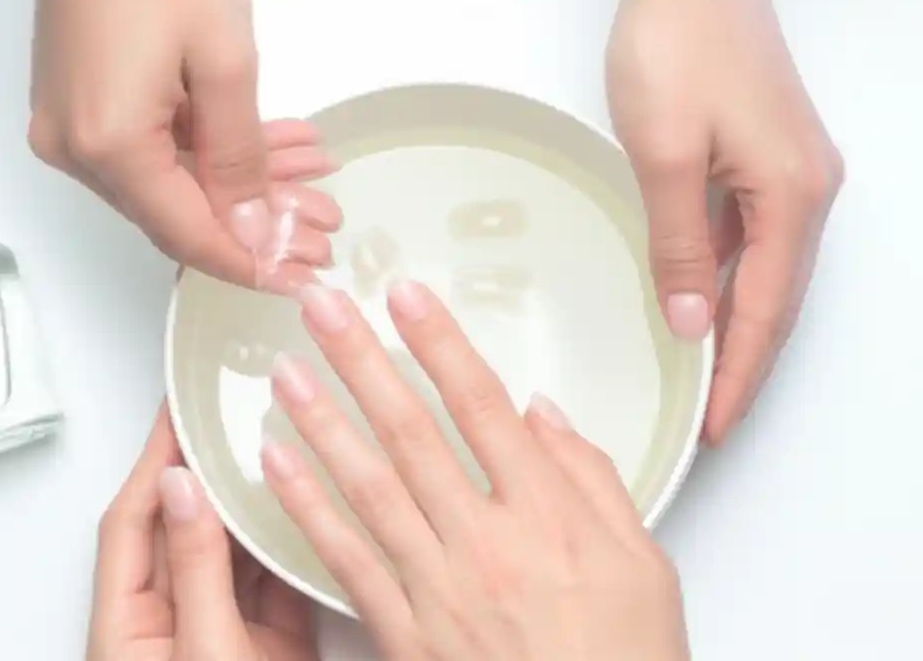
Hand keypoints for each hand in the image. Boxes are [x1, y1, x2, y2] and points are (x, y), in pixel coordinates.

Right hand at [29, 0, 339, 292]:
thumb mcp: (223, 62)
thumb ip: (240, 160)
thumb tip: (253, 233)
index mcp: (106, 145)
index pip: (188, 235)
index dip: (252, 263)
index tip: (304, 279)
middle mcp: (76, 148)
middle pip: (180, 212)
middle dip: (260, 222)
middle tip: (326, 228)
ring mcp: (73, 123)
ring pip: (174, 180)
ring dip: (245, 182)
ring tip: (315, 180)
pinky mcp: (82, 98)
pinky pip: (155, 145)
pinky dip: (213, 148)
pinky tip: (274, 145)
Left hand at [88, 403, 316, 660]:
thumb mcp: (205, 651)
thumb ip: (196, 570)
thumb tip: (184, 489)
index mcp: (127, 630)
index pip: (130, 524)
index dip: (152, 462)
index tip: (176, 413)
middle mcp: (173, 627)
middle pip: (183, 531)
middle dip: (205, 473)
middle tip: (229, 415)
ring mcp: (224, 636)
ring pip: (235, 552)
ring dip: (251, 505)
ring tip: (272, 446)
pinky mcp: (273, 649)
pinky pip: (281, 583)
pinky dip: (294, 546)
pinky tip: (308, 508)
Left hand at [261, 281, 690, 660]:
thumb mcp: (645, 564)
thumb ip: (592, 479)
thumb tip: (540, 412)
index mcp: (548, 517)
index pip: (481, 407)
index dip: (438, 343)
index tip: (403, 295)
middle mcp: (485, 542)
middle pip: (412, 432)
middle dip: (361, 362)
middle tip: (320, 307)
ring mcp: (437, 588)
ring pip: (368, 487)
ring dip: (321, 422)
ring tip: (285, 370)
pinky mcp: (404, 632)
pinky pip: (346, 560)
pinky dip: (307, 508)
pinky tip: (277, 464)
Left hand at [606, 0, 842, 443]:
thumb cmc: (679, 44)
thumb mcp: (664, 154)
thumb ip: (678, 243)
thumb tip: (689, 320)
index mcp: (791, 196)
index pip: (765, 312)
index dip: (739, 374)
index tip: (716, 425)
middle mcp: (806, 188)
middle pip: (776, 299)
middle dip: (743, 361)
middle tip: (712, 418)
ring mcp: (790, 169)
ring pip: (762, 269)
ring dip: (733, 321)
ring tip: (702, 374)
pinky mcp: (765, 152)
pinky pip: (749, 235)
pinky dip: (724, 275)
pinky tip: (695, 294)